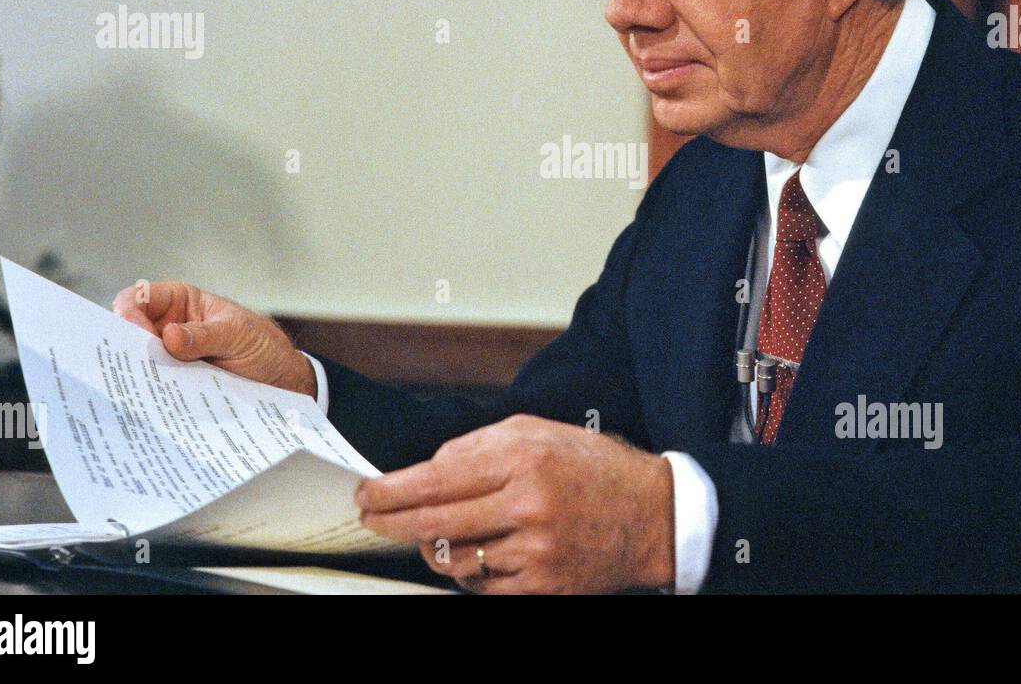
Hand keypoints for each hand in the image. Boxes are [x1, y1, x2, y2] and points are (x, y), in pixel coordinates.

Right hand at [111, 280, 315, 397]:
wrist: (281, 381)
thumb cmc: (262, 345)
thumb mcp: (237, 334)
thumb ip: (205, 335)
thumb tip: (170, 337)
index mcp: (181, 302)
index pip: (140, 298)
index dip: (130, 313)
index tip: (136, 335)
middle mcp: (168, 327)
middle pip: (129, 332)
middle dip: (125, 347)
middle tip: (130, 366)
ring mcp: (169, 358)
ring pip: (137, 363)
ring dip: (137, 374)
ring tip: (139, 388)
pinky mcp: (174, 384)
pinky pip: (154, 387)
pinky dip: (151, 394)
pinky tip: (151, 403)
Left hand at [354, 415, 674, 593]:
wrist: (653, 515)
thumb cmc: (594, 468)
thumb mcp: (539, 432)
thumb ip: (480, 444)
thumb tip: (428, 467)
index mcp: (524, 459)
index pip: (435, 479)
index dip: (391, 490)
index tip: (368, 493)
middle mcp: (527, 506)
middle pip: (433, 523)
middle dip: (391, 522)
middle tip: (372, 518)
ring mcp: (535, 552)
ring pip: (454, 558)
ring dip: (435, 547)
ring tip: (439, 533)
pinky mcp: (543, 587)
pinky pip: (483, 586)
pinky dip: (473, 571)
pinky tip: (482, 553)